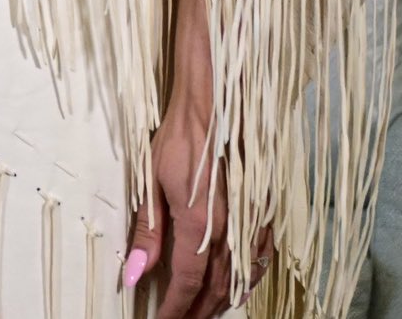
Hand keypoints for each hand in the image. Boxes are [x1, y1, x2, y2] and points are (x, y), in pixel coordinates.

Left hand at [123, 91, 267, 318]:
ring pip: (240, 280)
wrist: (219, 103)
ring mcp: (253, 223)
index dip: (174, 310)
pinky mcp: (265, 212)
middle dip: (197, 312)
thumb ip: (147, 232)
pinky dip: (247, 281)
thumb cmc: (181, 135)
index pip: (186, 283)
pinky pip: (261, 260)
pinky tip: (238, 286)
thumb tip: (135, 275)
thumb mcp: (152, 180)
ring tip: (204, 313)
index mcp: (199, 224)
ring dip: (221, 302)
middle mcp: (230, 231)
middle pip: (215, 289)